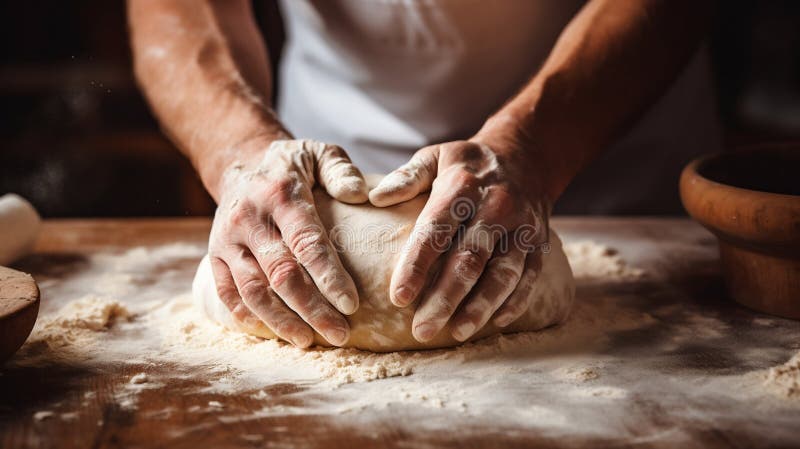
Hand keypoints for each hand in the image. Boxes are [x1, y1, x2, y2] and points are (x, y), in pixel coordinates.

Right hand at [207, 139, 367, 347]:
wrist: (241, 161)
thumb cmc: (292, 165)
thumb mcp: (318, 153)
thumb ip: (340, 169)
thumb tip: (359, 194)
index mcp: (280, 195)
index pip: (306, 242)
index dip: (328, 276)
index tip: (351, 305)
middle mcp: (249, 219)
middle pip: (280, 273)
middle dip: (311, 308)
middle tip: (339, 334)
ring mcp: (227, 240)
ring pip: (252, 289)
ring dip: (280, 320)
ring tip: (308, 341)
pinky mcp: (214, 255)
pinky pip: (227, 292)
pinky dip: (247, 316)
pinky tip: (271, 332)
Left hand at [369, 138, 549, 342]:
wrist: (527, 154)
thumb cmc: (468, 164)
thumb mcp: (435, 157)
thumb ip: (407, 177)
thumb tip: (374, 197)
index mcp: (463, 186)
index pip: (436, 230)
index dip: (417, 265)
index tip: (399, 297)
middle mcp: (495, 207)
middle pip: (469, 259)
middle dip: (445, 298)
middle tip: (422, 330)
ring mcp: (522, 227)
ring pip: (503, 273)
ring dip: (480, 307)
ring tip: (457, 333)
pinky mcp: (539, 242)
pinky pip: (529, 276)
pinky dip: (514, 302)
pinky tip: (495, 323)